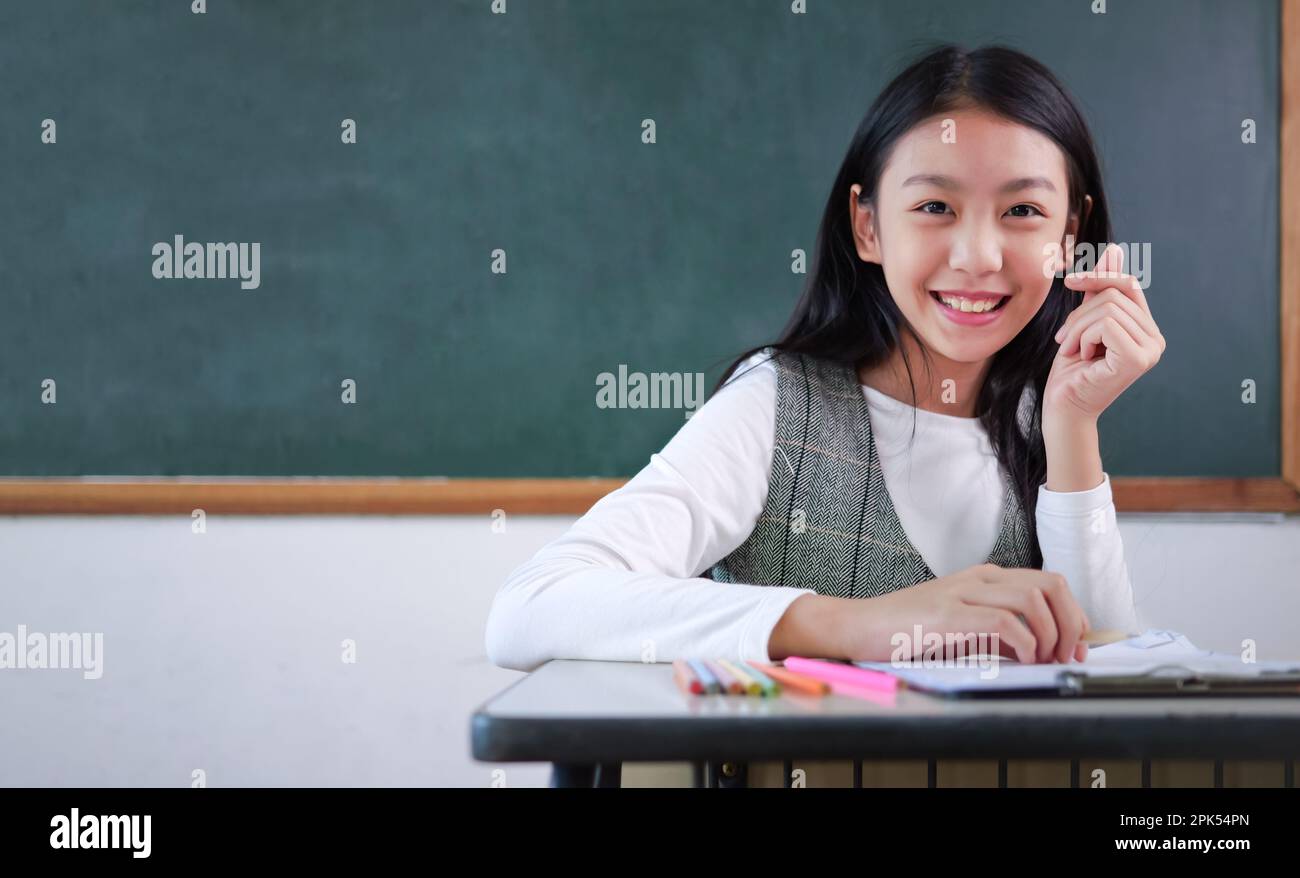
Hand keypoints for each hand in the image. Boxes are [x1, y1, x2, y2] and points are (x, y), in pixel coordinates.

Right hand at [836, 563, 1090, 663]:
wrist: (859, 626)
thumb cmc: (908, 631)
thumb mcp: (963, 629)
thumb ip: (1000, 635)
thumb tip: (1041, 651)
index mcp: (985, 578)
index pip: (1049, 582)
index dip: (1074, 615)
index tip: (1077, 647)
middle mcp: (979, 578)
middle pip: (1050, 584)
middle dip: (1072, 622)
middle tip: (1069, 656)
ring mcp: (962, 593)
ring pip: (1033, 598)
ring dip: (1051, 633)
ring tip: (1046, 660)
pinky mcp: (947, 615)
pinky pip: (1003, 621)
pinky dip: (1024, 642)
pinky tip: (1023, 659)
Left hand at [1043, 243, 1165, 422]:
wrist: (1063, 407)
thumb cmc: (1071, 369)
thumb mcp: (1083, 322)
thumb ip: (1099, 290)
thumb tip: (1115, 250)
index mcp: (1145, 329)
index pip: (1127, 285)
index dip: (1098, 276)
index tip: (1069, 280)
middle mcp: (1155, 339)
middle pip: (1114, 295)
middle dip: (1080, 313)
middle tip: (1064, 339)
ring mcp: (1150, 349)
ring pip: (1107, 308)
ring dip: (1078, 328)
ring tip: (1071, 350)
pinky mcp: (1138, 358)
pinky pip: (1106, 324)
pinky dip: (1084, 337)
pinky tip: (1083, 358)